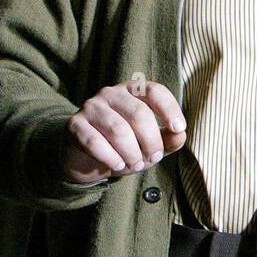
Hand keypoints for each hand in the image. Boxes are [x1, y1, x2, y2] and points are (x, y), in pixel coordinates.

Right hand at [60, 80, 186, 183]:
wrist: (85, 157)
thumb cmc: (122, 146)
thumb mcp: (148, 144)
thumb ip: (167, 139)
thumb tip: (181, 134)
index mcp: (133, 91)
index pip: (154, 91)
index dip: (169, 108)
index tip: (179, 128)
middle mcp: (111, 93)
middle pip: (138, 113)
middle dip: (151, 140)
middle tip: (153, 158)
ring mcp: (91, 107)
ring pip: (118, 130)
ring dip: (131, 153)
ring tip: (135, 164)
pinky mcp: (75, 125)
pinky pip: (95, 141)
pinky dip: (110, 157)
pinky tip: (117, 165)